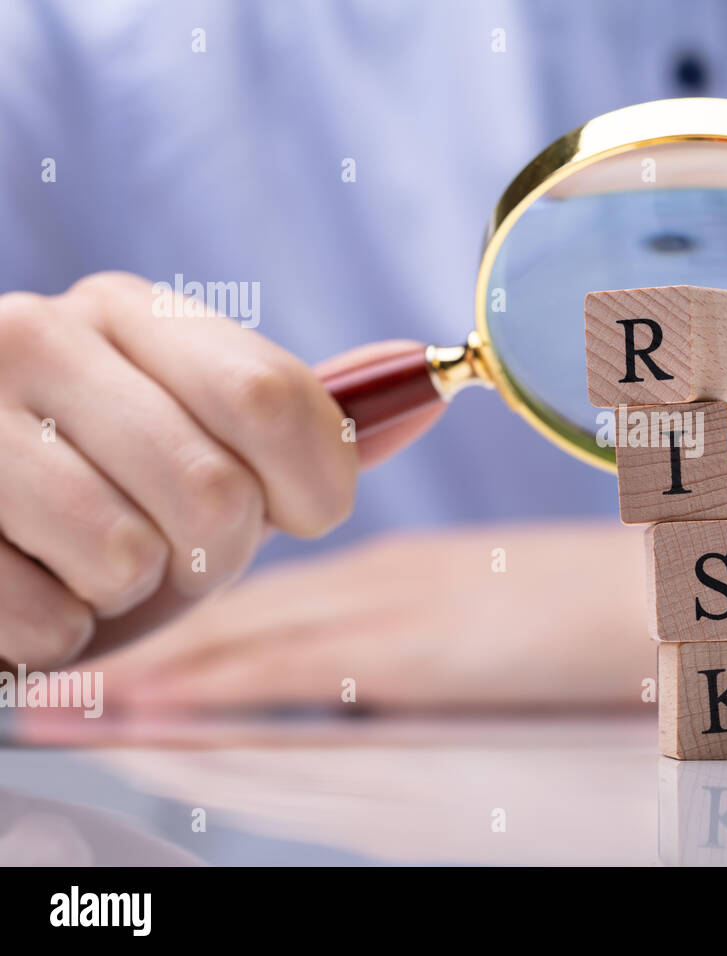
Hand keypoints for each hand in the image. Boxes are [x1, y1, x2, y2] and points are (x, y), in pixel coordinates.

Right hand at [0, 272, 357, 666]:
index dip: (315, 485)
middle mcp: (36, 335)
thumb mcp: (211, 443)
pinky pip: (47, 620)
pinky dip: (59, 634)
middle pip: (213, 490)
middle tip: (172, 545)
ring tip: (89, 559)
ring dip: (130, 592)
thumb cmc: (110, 490)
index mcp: (128, 311)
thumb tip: (429, 393)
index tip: (303, 513)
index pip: (273, 397)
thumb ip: (312, 425)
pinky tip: (28, 581)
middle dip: (217, 553)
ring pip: (126, 556)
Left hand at [80, 505, 726, 713]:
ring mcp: (400, 605)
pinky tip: (156, 702)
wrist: (693, 581)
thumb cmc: (627, 599)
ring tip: (83, 694)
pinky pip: (288, 668)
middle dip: (159, 645)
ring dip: (163, 666)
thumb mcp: (526, 615)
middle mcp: (393, 578)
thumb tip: (397, 672)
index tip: (137, 650)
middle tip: (73, 677)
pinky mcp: (416, 645)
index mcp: (418, 570)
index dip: (202, 623)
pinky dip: (213, 685)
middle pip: (251, 612)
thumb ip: (455, 635)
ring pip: (249, 635)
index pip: (285, 600)